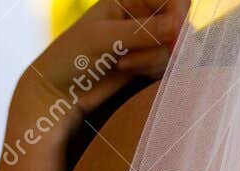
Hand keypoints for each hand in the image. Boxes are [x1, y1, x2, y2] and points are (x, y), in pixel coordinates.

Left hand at [12, 0, 187, 138]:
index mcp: (128, 0)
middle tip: (142, 51)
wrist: (61, 91)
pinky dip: (151, 70)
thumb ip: (142, 32)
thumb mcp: (104, 38)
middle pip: (177, 25)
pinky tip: (128, 72)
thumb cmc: (72, 56)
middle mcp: (139, 17)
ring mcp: (144, 42)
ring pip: (172, 49)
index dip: (178, 12)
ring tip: (122, 64)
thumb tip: (179, 26)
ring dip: (151, 59)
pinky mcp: (146, 64)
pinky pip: (165, 66)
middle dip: (165, 40)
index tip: (176, 30)